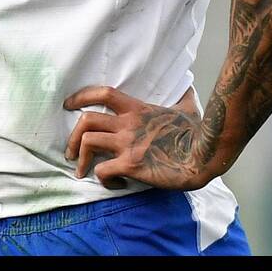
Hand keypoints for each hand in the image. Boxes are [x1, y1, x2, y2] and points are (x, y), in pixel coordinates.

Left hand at [63, 84, 209, 191]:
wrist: (203, 155)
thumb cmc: (196, 133)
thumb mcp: (187, 108)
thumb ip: (182, 97)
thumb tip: (189, 87)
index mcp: (137, 109)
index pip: (103, 93)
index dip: (81, 96)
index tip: (68, 104)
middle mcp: (127, 124)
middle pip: (86, 120)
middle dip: (73, 136)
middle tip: (71, 152)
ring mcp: (128, 144)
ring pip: (88, 143)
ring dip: (81, 158)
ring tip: (82, 172)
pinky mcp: (131, 165)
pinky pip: (103, 171)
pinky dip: (103, 179)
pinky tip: (114, 183)